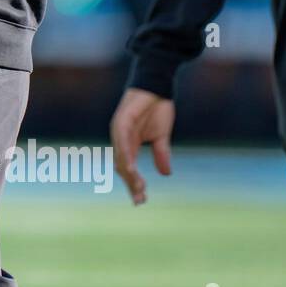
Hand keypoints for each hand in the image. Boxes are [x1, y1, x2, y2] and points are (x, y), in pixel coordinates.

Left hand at [109, 88, 174, 204]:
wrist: (158, 86)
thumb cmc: (157, 108)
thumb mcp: (161, 136)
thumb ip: (161, 153)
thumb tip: (166, 174)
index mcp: (128, 144)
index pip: (128, 168)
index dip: (134, 184)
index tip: (141, 200)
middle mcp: (120, 139)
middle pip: (121, 167)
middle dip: (131, 184)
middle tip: (140, 199)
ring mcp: (119, 130)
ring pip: (120, 157)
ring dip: (129, 174)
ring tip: (138, 187)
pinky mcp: (121, 120)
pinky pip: (122, 141)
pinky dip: (126, 155)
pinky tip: (130, 167)